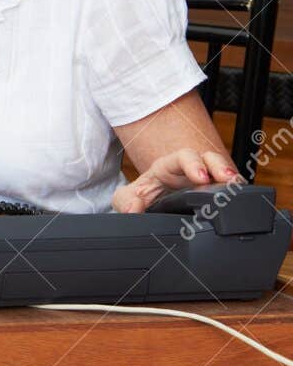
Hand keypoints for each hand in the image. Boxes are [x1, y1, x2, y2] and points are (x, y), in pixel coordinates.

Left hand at [112, 148, 239, 212]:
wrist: (150, 209)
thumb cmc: (141, 197)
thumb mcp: (126, 198)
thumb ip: (124, 201)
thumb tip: (133, 209)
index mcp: (168, 167)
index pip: (183, 157)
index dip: (193, 164)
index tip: (201, 177)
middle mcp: (190, 171)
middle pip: (209, 159)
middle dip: (219, 166)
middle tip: (227, 179)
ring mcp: (206, 181)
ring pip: (223, 173)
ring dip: (232, 179)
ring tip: (238, 187)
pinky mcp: (215, 195)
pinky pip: (229, 190)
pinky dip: (236, 194)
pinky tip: (241, 200)